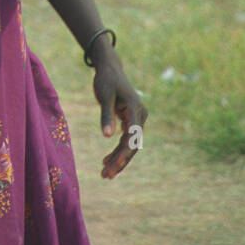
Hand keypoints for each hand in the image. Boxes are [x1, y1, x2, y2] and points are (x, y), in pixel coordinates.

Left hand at [90, 47, 147, 178]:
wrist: (109, 68)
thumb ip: (106, 115)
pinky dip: (117, 150)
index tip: (112, 166)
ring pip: (130, 144)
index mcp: (135, 108)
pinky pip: (126, 139)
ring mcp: (137, 118)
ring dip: (118, 159)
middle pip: (132, 144)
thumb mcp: (104, 96)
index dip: (123, 153)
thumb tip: (107, 136)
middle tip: (105, 176)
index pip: (132, 136)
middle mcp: (140, 115)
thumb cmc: (106, 80)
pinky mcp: (132, 120)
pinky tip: (106, 161)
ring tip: (105, 174)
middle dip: (120, 161)